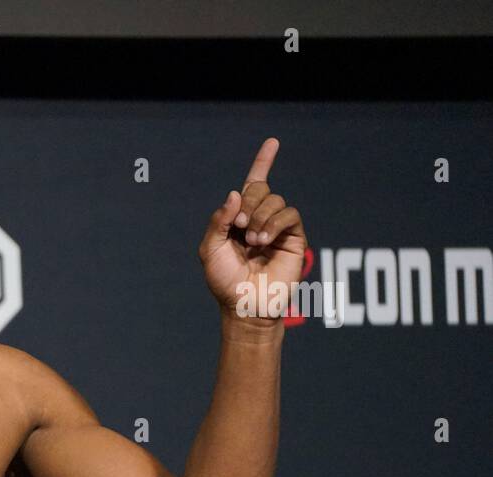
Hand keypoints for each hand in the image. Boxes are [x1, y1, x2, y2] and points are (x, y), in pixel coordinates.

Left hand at [198, 138, 306, 320]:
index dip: (263, 162)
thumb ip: (218, 221)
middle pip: (260, 189)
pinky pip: (290, 214)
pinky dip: (275, 222)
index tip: (273, 142)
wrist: (244, 305)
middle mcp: (259, 219)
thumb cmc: (225, 282)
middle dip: (248, 202)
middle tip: (239, 226)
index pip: (252, 185)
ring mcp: (277, 228)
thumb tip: (235, 193)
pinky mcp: (294, 238)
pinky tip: (263, 240)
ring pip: (275, 200)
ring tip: (252, 240)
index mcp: (238, 219)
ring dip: (260, 216)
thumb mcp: (209, 250)